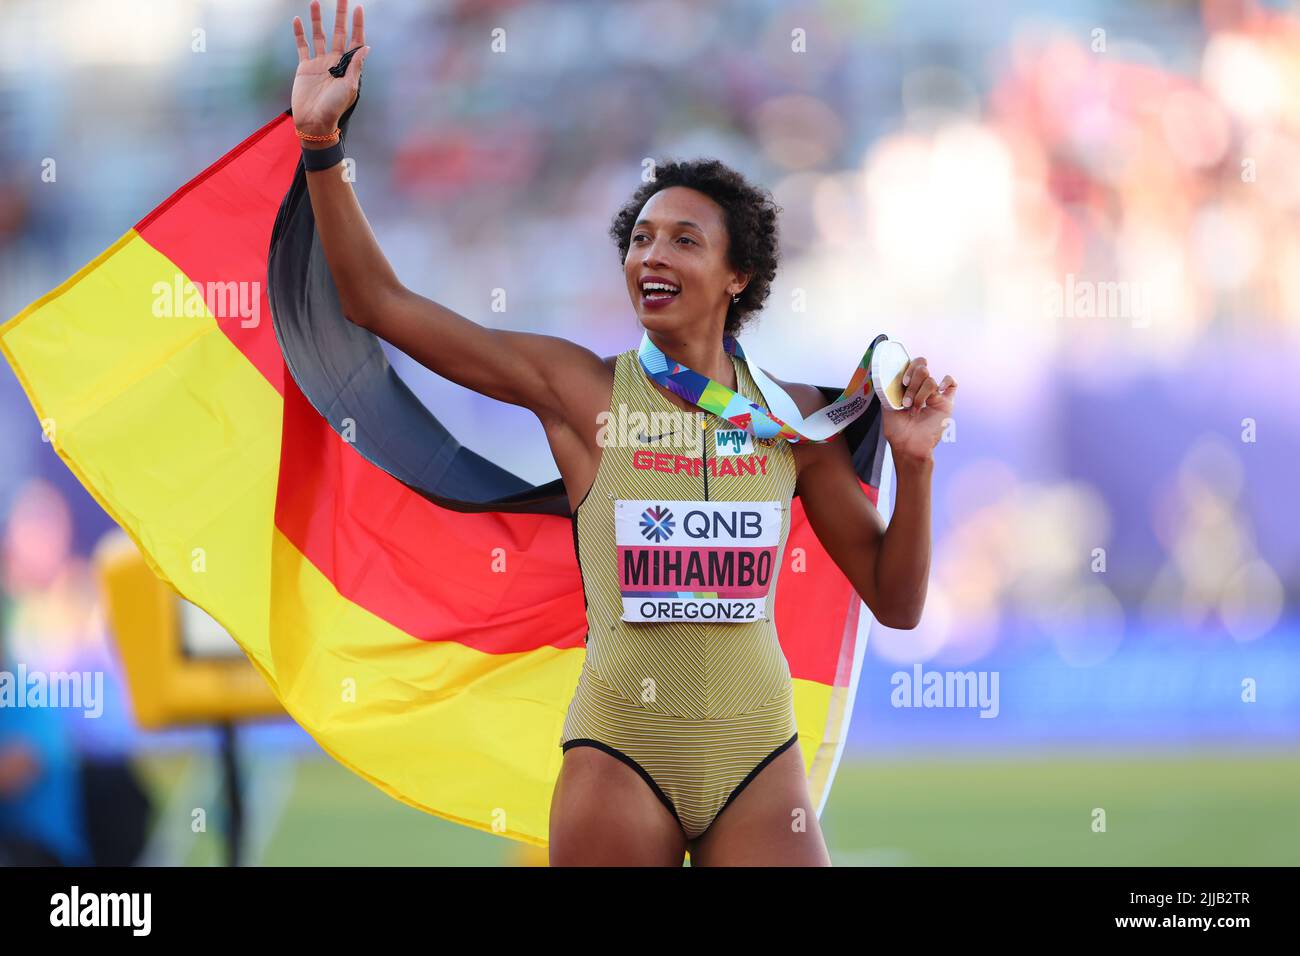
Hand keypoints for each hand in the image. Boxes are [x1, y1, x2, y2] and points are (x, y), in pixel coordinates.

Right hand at [291, 0, 368, 135]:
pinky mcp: (304, 67)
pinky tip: (297, 20)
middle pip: (339, 32)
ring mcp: (319, 63)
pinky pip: (302, 46)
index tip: (359, 7)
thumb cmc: (334, 108)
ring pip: (319, 35)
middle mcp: (334, 61)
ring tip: (316, 2)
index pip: (355, 40)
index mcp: (348, 66)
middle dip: (340, 15)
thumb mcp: (349, 87)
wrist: (314, 122)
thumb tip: (366, 46)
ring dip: (318, 19)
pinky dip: (299, 33)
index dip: (357, 24)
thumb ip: (355, 66)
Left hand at [881, 355, 956, 463]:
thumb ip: (890, 388)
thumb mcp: (887, 405)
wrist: (908, 445)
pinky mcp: (946, 403)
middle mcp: (921, 389)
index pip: (912, 365)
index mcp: (908, 387)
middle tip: (907, 401)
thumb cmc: (897, 430)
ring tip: (915, 409)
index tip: (904, 382)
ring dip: (920, 394)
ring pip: (931, 380)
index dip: (909, 369)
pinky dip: (946, 382)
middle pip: (922, 370)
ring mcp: (934, 396)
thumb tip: (892, 373)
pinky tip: (938, 391)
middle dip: (913, 384)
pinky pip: (952, 384)